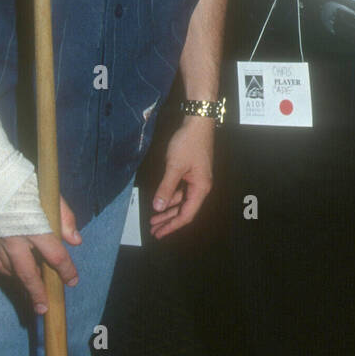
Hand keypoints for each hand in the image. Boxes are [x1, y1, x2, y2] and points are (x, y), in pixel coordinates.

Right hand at [0, 193, 80, 314]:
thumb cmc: (16, 176)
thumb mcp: (46, 191)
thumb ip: (63, 217)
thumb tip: (75, 241)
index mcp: (33, 225)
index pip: (55, 256)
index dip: (66, 271)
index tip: (72, 280)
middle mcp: (12, 238)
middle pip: (28, 274)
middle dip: (38, 293)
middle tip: (44, 307)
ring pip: (10, 270)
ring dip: (22, 280)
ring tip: (31, 288)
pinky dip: (3, 270)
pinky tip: (11, 272)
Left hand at [149, 117, 214, 237]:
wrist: (197, 122)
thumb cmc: (188, 143)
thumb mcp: (174, 166)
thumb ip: (166, 188)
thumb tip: (158, 207)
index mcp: (201, 188)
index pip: (187, 215)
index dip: (172, 226)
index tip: (159, 234)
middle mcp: (200, 187)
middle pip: (184, 210)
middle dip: (168, 221)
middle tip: (153, 230)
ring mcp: (196, 179)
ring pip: (182, 201)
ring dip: (168, 210)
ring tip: (154, 219)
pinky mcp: (191, 172)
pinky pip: (181, 191)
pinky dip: (170, 197)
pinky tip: (161, 200)